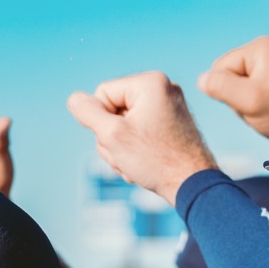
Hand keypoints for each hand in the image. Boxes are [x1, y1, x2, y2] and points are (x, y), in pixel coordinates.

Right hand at [66, 71, 217, 201]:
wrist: (193, 184)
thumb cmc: (156, 160)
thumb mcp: (113, 135)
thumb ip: (88, 113)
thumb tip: (75, 99)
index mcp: (150, 83)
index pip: (102, 93)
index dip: (101, 120)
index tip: (120, 139)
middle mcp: (162, 88)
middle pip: (113, 109)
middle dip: (113, 137)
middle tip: (128, 155)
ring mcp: (169, 106)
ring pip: (124, 123)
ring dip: (122, 147)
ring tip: (137, 162)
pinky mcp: (171, 122)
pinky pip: (140, 130)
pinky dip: (136, 148)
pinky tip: (145, 163)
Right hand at [196, 36, 268, 157]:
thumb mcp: (247, 101)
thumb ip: (219, 87)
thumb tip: (201, 79)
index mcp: (261, 46)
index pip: (219, 67)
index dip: (228, 91)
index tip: (254, 101)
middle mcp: (267, 50)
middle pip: (228, 76)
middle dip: (237, 97)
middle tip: (261, 108)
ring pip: (238, 88)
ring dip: (246, 104)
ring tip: (268, 111)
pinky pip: (251, 93)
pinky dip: (256, 106)